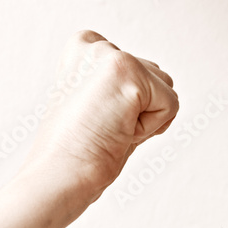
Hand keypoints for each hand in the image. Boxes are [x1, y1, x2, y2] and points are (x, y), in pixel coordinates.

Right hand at [15, 30, 178, 203]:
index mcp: (80, 54)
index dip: (127, 104)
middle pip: (153, 78)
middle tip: (101, 132)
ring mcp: (110, 55)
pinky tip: (116, 133)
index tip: (93, 123)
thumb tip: (160, 89)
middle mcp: (94, 47)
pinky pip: (170, 105)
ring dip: (144, 120)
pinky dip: (150, 129)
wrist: (57, 179)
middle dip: (138, 112)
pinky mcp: (128, 70)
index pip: (133, 67)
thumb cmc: (74, 158)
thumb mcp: (95, 111)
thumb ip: (120, 89)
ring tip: (108, 132)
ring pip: (164, 88)